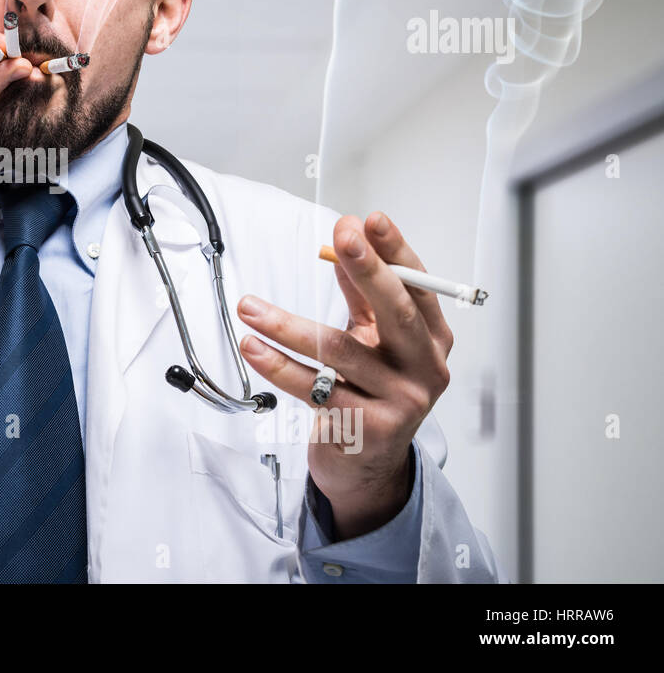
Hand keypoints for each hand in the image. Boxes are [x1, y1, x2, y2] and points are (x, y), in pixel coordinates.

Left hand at [234, 211, 453, 539]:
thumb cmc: (372, 388)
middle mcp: (424, 369)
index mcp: (432, 339)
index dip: (394, 251)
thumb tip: (346, 239)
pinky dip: (279, 366)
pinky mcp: (364, 428)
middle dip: (367, 270)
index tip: (369, 220)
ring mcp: (399, 402)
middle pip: (396, 312)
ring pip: (340, 352)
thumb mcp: (375, 338)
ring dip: (288, 325)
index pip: (418, 287)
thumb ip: (362, 294)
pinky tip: (253, 347)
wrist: (367, 463)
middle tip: (339, 238)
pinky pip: (314, 389)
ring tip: (250, 307)